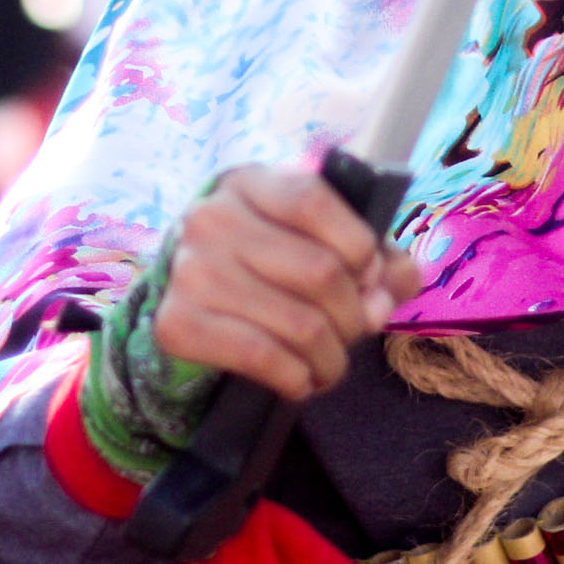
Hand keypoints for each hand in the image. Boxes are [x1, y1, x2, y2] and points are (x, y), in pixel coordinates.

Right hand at [154, 165, 421, 401]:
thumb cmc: (272, 265)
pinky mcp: (177, 324)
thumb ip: (376, 260)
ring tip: (331, 364)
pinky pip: (262, 357)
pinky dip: (297, 378)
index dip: (358, 246)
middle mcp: (211, 218)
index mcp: (249, 183)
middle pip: (319, 271)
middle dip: (354, 315)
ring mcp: (189, 271)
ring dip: (331, 358)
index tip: (370, 277)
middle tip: (354, 332)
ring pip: (299, 324)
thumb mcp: (318, 241)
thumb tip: (386, 297)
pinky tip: (301, 380)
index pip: (313, 201)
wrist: (190, 302)